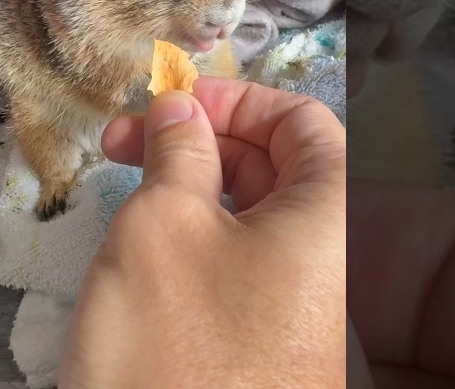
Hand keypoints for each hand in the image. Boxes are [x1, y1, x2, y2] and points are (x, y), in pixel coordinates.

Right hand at [57, 77, 346, 387]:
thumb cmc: (172, 349)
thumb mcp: (163, 225)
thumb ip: (178, 151)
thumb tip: (182, 108)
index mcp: (327, 221)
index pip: (306, 123)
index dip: (239, 98)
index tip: (174, 103)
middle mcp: (327, 268)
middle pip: (280, 171)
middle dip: (203, 142)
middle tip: (128, 142)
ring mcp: (299, 320)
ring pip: (254, 225)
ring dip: (193, 193)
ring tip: (127, 193)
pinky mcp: (265, 357)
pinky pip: (241, 275)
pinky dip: (198, 246)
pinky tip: (146, 254)